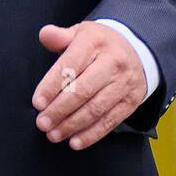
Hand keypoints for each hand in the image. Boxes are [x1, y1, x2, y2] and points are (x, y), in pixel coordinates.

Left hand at [31, 22, 147, 149]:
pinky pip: (110, 121)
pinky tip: (74, 142)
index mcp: (95, 42)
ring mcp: (124, 83)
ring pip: (96, 109)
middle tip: (42, 123)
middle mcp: (113, 62)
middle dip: (59, 110)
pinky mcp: (131, 101)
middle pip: (83, 91)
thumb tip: (45, 34)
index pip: (70, 65)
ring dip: (72, 125)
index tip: (38, 103)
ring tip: (53, 134)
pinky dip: (91, 134)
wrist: (137, 51)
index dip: (52, 86)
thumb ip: (60, 37)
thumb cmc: (98, 45)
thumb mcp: (80, 33)